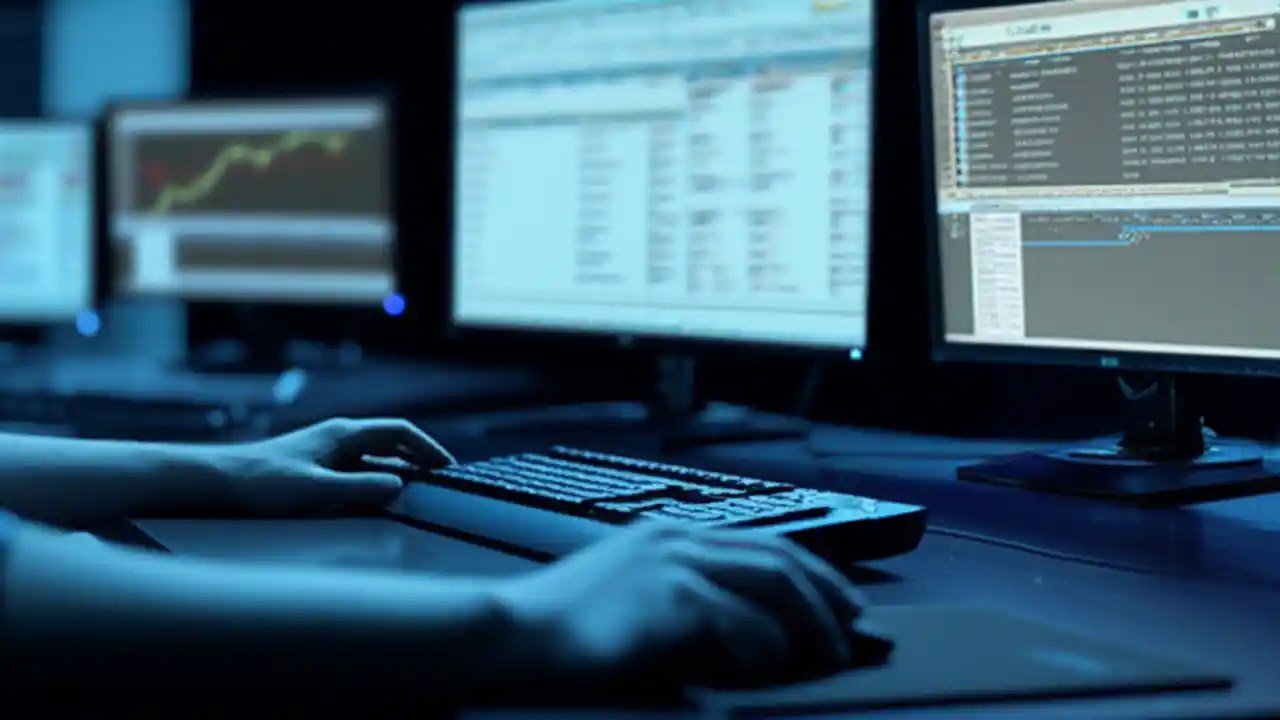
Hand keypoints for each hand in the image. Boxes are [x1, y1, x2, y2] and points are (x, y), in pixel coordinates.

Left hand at [213, 418, 454, 515]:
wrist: (220, 480)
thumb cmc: (263, 482)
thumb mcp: (315, 489)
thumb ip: (358, 488)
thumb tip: (397, 486)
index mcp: (343, 433)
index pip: (399, 431)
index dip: (427, 447)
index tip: (447, 467)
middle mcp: (339, 436)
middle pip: (391, 440)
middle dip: (419, 457)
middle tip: (441, 479)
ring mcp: (327, 450)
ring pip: (375, 454)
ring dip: (399, 468)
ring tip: (417, 489)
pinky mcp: (316, 465)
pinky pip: (359, 467)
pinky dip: (377, 477)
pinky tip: (378, 496)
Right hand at [496, 523, 869, 697]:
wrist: (512, 633)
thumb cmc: (564, 625)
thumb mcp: (629, 593)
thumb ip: (681, 596)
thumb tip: (744, 627)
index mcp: (669, 534)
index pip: (760, 542)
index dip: (809, 571)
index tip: (838, 600)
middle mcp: (677, 538)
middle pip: (777, 556)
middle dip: (826, 590)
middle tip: (856, 624)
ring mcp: (673, 563)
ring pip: (771, 578)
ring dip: (810, 616)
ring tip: (829, 649)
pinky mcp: (669, 598)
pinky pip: (740, 618)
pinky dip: (763, 638)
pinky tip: (770, 658)